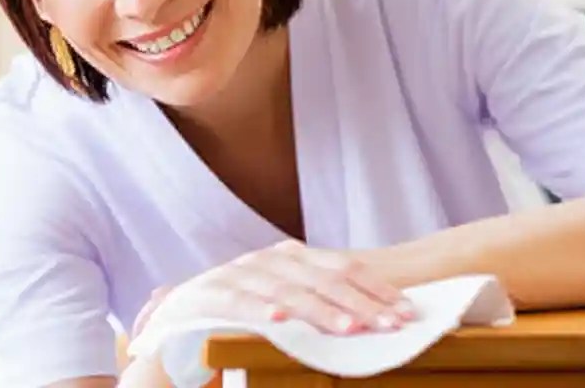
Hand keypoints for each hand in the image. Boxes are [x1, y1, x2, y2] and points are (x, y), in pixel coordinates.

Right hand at [137, 240, 414, 338]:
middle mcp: (266, 260)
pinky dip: (261, 310)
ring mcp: (237, 276)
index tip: (408, 311)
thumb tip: (376, 316)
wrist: (177, 321)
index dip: (377, 289)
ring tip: (351, 328)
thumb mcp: (284, 302)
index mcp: (289, 257)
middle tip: (393, 325)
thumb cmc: (239, 315)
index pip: (343, 267)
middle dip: (363, 304)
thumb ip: (320, 303)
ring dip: (322, 311)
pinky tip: (280, 322)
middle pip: (323, 279)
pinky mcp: (209, 297)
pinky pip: (239, 304)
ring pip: (288, 292)